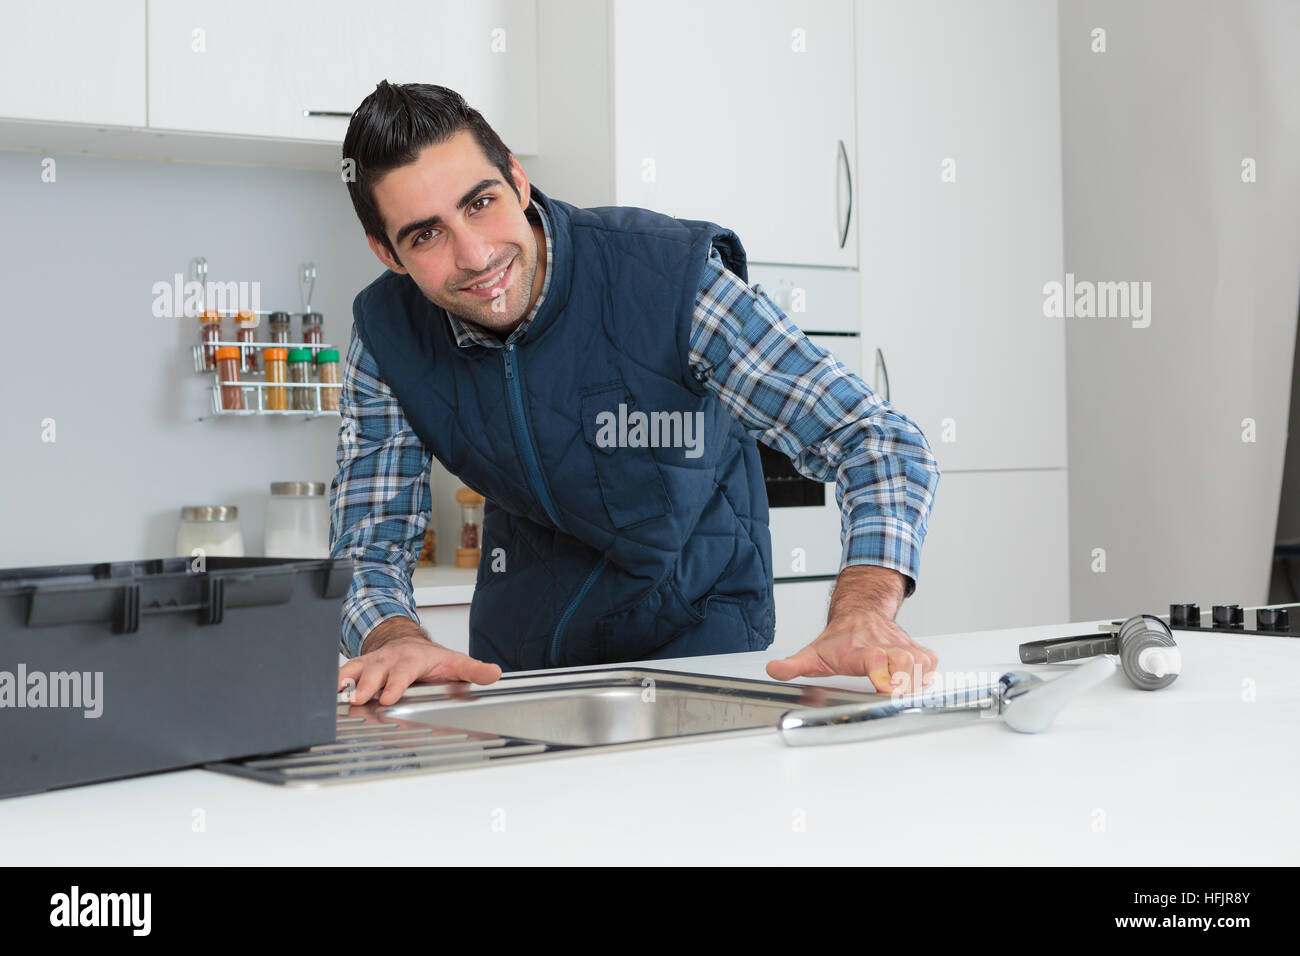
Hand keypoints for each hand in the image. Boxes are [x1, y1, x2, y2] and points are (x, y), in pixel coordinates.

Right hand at [338, 616, 501, 705]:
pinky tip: (327, 691)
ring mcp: (373, 662)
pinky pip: (344, 671)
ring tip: (338, 694)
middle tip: (358, 699)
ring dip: (346, 682)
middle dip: (367, 685)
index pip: (404, 671)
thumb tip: (494, 674)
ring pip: (356, 669)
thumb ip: (474, 670)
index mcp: (413, 659)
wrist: (408, 642)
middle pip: (376, 671)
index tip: (390, 696)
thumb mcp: (456, 662)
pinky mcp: (359, 666)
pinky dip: (334, 680)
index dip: (396, 683)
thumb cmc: (431, 658)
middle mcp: (390, 659)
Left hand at [766, 609, 937, 693]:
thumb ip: (793, 665)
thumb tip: (773, 670)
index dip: (881, 671)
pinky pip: (930, 659)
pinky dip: (928, 671)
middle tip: (895, 693)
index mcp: (857, 651)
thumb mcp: (813, 652)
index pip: (872, 658)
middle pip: (904, 660)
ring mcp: (899, 645)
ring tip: (904, 689)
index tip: (883, 686)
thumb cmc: (839, 638)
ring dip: (917, 678)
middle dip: (904, 679)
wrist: (860, 611)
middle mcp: (881, 645)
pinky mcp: (913, 647)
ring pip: (920, 660)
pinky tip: (915, 679)